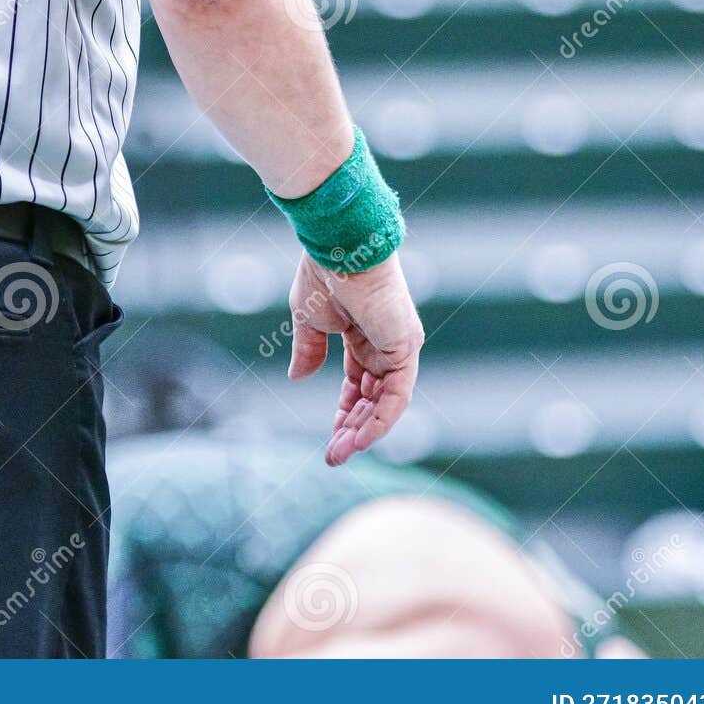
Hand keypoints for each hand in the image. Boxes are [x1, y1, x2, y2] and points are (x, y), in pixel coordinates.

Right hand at [287, 252, 422, 465]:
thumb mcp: (309, 319)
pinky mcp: (406, 348)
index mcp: (366, 336)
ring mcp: (399, 347)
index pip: (359, 385)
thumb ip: (308, 350)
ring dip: (365, 432)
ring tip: (341, 455)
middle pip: (373, 399)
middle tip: (334, 457)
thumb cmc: (324, 272)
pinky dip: (380, 420)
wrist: (338, 246)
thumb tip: (298, 379)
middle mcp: (387, 345)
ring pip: (386, 403)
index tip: (330, 440)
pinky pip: (396, 396)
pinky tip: (359, 440)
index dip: (345, 414)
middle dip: (353, 430)